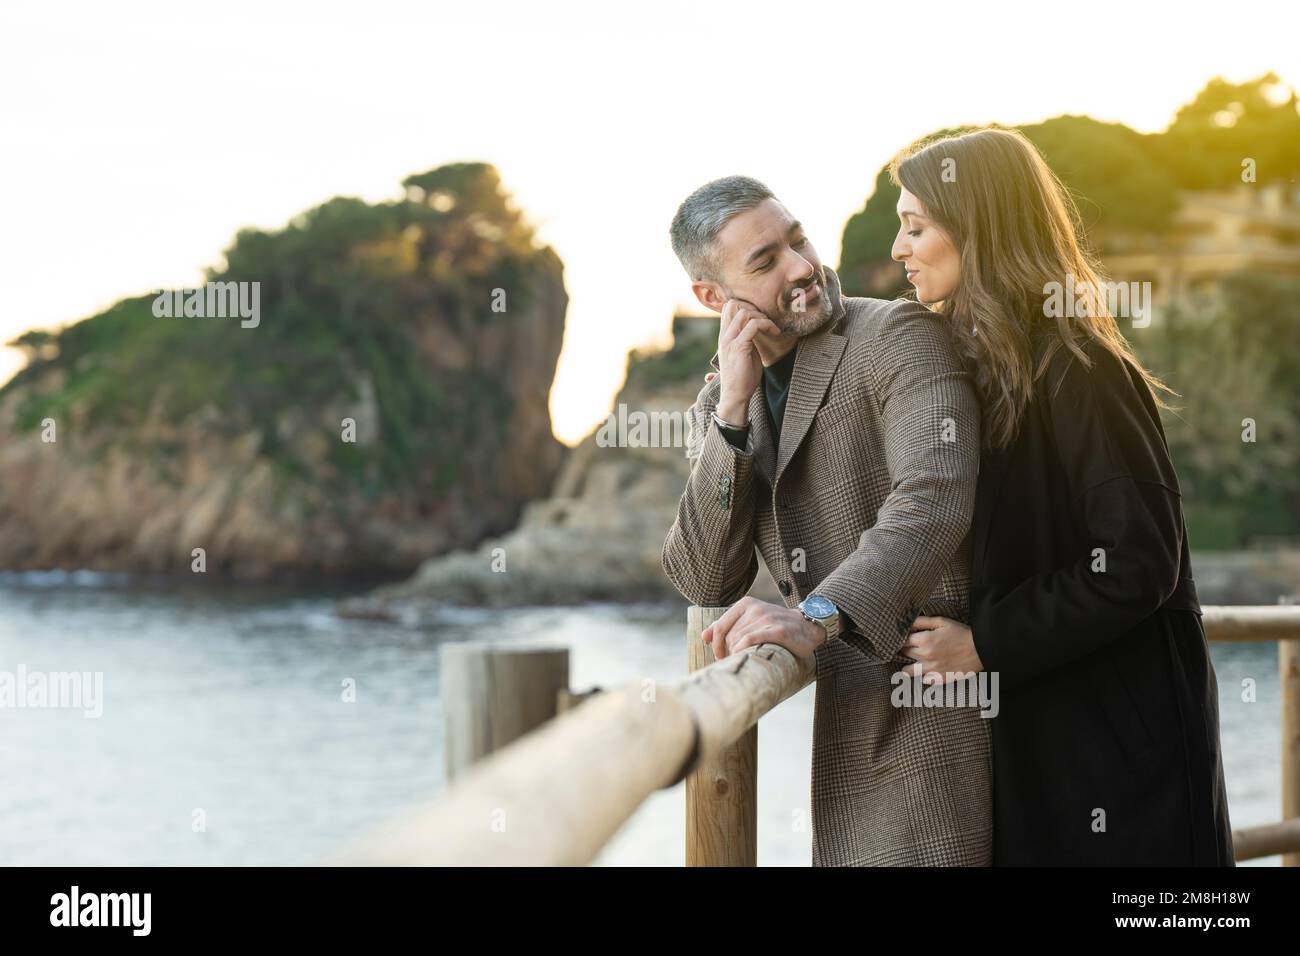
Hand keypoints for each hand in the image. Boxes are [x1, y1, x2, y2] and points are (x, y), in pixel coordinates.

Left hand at [700, 596, 825, 660]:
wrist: (808, 627)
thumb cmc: (776, 627)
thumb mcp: (752, 621)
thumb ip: (729, 625)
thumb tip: (704, 636)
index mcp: (746, 604)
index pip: (720, 626)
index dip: (716, 645)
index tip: (720, 657)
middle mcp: (755, 608)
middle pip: (729, 636)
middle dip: (728, 653)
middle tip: (734, 662)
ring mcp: (766, 618)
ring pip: (739, 640)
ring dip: (737, 655)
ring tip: (743, 661)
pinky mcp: (777, 630)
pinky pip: (751, 639)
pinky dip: (744, 649)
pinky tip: (745, 656)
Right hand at [716, 299, 779, 421]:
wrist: (735, 396)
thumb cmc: (742, 377)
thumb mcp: (744, 353)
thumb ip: (747, 339)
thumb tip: (757, 328)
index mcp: (724, 336)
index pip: (728, 308)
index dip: (746, 306)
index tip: (761, 317)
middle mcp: (724, 336)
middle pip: (733, 304)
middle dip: (754, 307)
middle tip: (767, 320)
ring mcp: (730, 340)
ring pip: (745, 312)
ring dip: (763, 316)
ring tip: (772, 328)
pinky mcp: (739, 347)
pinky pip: (753, 325)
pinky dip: (767, 325)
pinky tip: (775, 333)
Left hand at [900, 616, 983, 683]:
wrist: (981, 649)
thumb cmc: (961, 633)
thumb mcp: (941, 621)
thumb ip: (921, 621)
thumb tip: (906, 623)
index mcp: (924, 640)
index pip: (903, 640)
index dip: (904, 638)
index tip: (908, 637)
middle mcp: (925, 656)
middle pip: (904, 654)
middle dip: (906, 649)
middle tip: (914, 645)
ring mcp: (931, 670)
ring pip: (908, 671)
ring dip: (909, 665)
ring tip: (915, 661)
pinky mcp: (939, 680)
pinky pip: (923, 680)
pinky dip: (922, 675)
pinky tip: (927, 669)